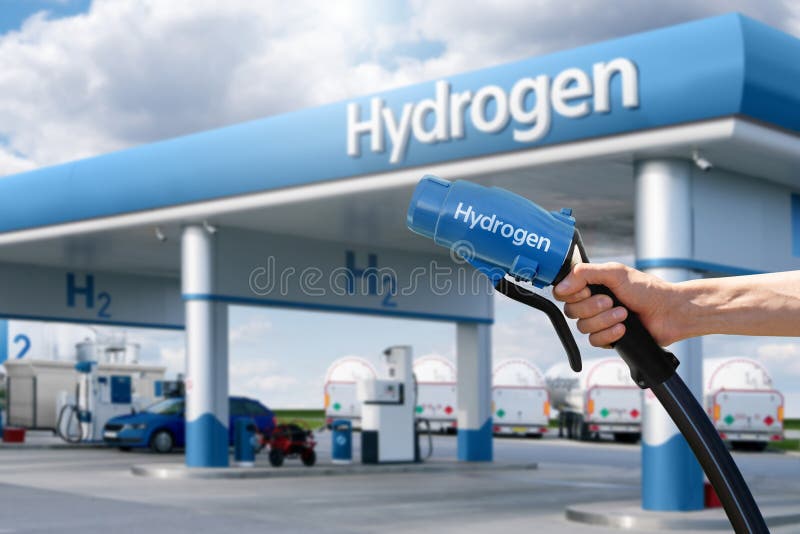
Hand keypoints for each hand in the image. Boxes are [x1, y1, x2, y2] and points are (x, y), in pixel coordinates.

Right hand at [553, 262, 681, 346]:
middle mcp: (592, 303)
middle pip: (571, 311)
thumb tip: (560, 286)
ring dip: (604, 320)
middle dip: (593, 308)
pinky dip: (609, 334)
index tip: (587, 291)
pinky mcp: (608, 337)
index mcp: (591, 285)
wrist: (669, 312)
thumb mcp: (615, 273)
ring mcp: (600, 321)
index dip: (572, 294)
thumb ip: (584, 274)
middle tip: (612, 302)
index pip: (563, 292)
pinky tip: (624, 329)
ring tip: (624, 314)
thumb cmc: (647, 289)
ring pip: (582, 327)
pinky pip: (594, 341)